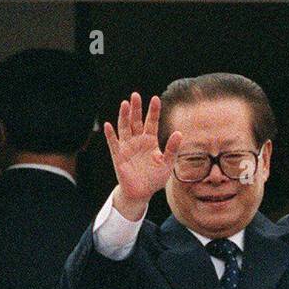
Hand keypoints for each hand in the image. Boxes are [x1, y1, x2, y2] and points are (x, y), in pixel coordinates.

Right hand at [104, 92, 182, 213]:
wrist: (141, 193)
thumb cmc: (154, 178)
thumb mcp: (167, 164)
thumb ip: (172, 149)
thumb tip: (179, 133)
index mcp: (150, 141)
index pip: (152, 122)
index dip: (153, 111)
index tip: (156, 99)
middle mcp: (138, 141)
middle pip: (136, 121)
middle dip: (136, 108)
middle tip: (135, 95)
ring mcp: (127, 147)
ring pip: (124, 128)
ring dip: (123, 116)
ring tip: (124, 104)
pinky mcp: (119, 156)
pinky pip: (113, 144)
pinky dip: (110, 135)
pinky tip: (108, 125)